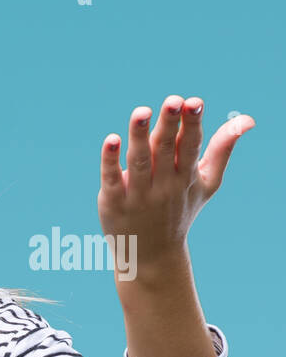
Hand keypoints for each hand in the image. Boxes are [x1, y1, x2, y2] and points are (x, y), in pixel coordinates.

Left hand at [98, 95, 253, 266]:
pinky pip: (111, 179)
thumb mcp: (206, 183)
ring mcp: (138, 195)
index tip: (194, 102)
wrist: (152, 255)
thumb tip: (247, 119)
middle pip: (166, 150)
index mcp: (186, 177)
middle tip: (172, 101)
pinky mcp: (113, 202)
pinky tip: (111, 140)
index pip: (190, 146)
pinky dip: (110, 160)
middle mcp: (164, 185)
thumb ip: (222, 149)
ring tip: (141, 112)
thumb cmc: (180, 211)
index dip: (192, 124)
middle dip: (169, 125)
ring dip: (139, 136)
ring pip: (139, 162)